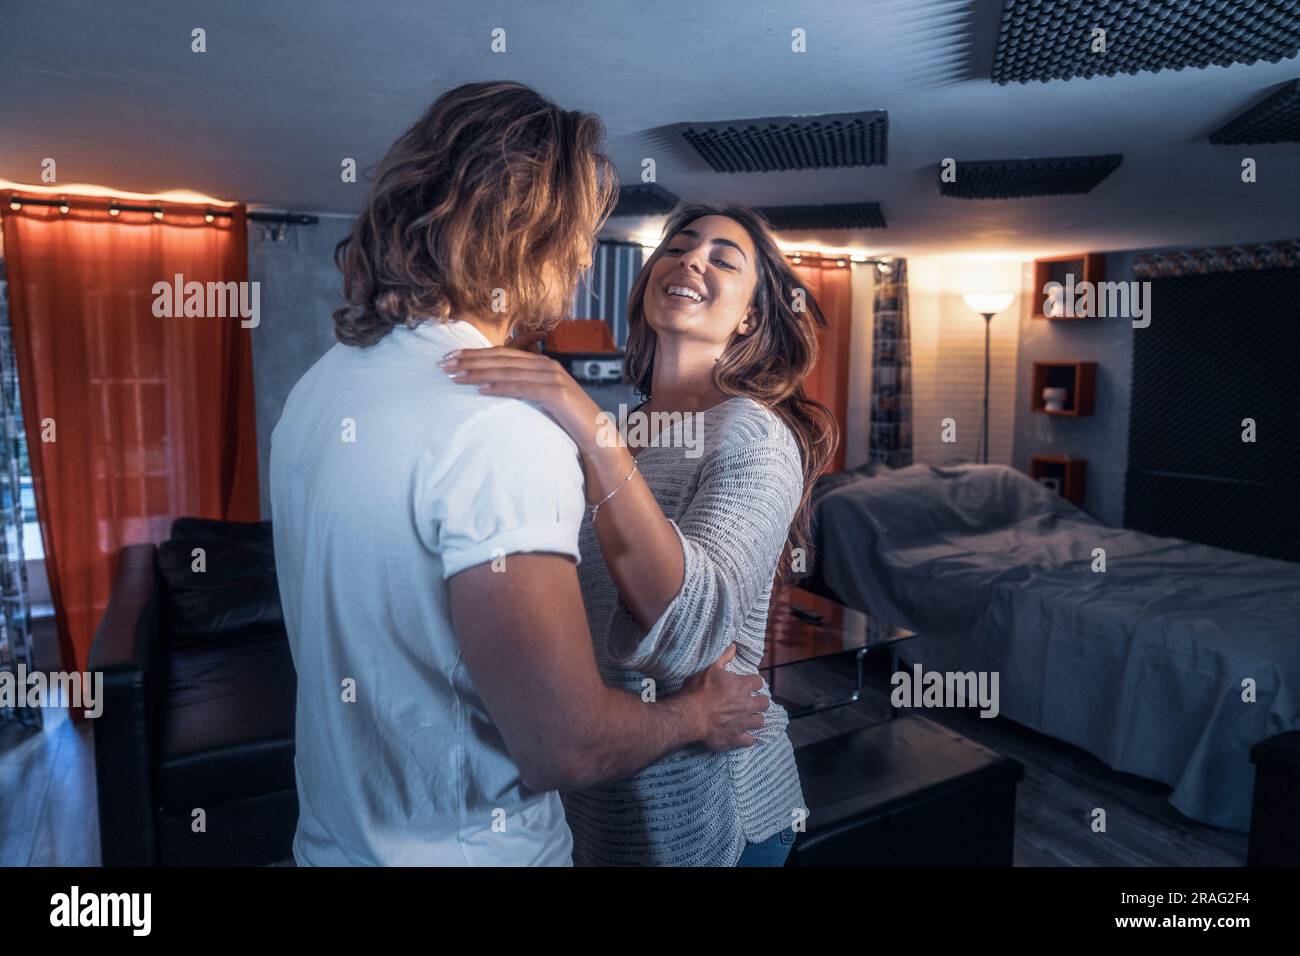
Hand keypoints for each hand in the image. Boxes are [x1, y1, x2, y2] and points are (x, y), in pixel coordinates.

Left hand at [439, 344, 603, 451]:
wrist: (599, 441)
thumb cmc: (569, 425)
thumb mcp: (543, 403)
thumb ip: (524, 391)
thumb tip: (494, 389)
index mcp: (542, 365)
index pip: (502, 355)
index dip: (474, 354)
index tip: (450, 359)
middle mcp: (548, 366)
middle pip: (501, 358)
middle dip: (469, 360)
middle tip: (443, 364)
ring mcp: (554, 378)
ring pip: (508, 371)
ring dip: (478, 372)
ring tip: (454, 376)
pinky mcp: (557, 394)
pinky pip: (523, 388)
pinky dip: (501, 387)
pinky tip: (481, 390)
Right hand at [679, 643, 768, 751]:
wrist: (690, 715)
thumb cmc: (699, 690)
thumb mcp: (709, 668)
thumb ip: (723, 657)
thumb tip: (734, 645)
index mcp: (742, 686)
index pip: (759, 682)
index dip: (754, 683)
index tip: (749, 684)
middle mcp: (747, 705)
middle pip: (764, 703)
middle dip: (760, 702)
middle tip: (750, 702)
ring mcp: (743, 723)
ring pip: (759, 722)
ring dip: (755, 719)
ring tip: (748, 718)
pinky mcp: (736, 738)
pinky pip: (749, 741)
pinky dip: (746, 738)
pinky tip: (742, 736)